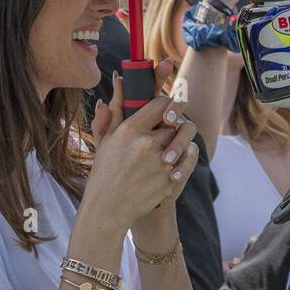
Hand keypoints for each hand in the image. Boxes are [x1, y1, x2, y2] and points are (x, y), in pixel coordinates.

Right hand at [84, 64, 199, 234]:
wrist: (108, 209)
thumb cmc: (104, 173)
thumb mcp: (105, 141)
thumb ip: (114, 110)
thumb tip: (118, 80)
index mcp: (130, 130)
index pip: (160, 103)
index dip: (166, 104)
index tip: (165, 109)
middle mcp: (146, 144)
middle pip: (175, 123)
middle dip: (173, 127)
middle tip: (169, 130)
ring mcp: (160, 162)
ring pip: (183, 142)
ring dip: (178, 145)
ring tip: (168, 151)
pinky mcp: (169, 179)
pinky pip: (185, 163)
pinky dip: (180, 164)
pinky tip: (169, 168)